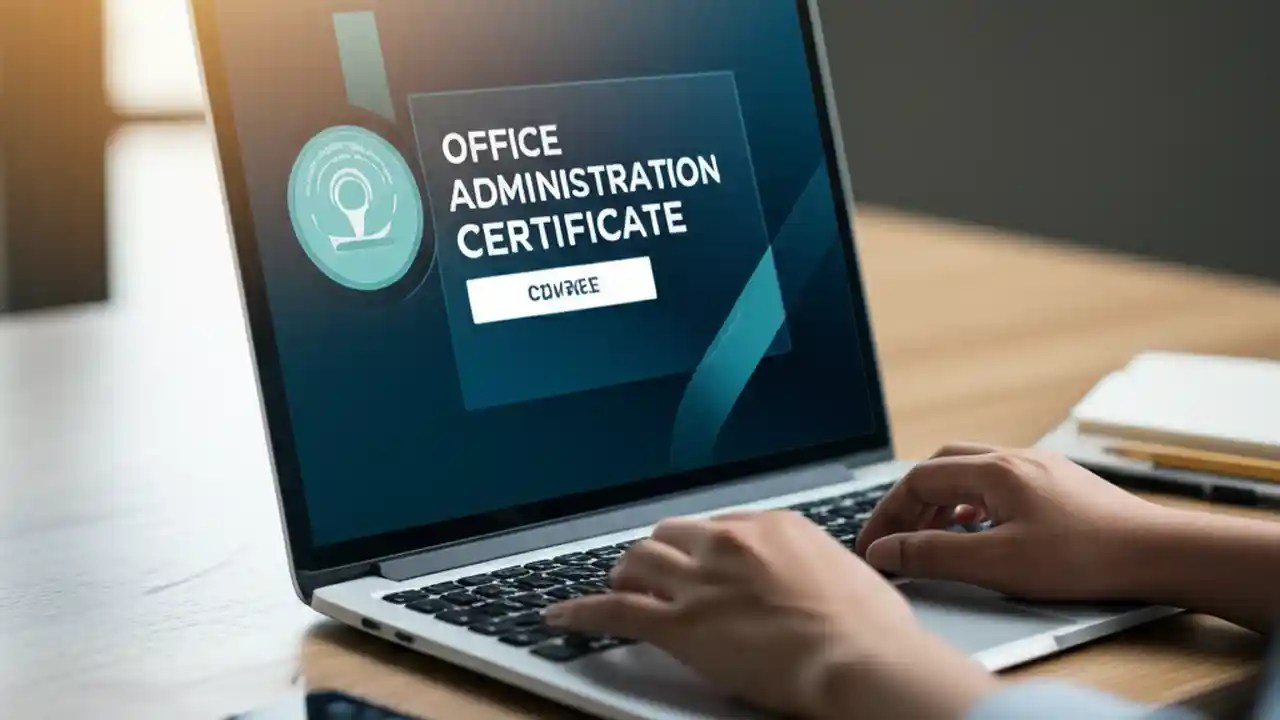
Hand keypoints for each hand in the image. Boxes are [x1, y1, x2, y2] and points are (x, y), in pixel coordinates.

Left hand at [546, 511, 997, 719]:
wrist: (859, 658)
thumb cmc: (868, 628)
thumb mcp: (846, 572)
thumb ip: (811, 565)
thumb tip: (811, 576)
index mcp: (770, 527)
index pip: (717, 525)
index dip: (702, 547)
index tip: (699, 560)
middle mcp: (728, 544)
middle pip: (670, 535)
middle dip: (659, 553)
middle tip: (654, 572)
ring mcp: (699, 582)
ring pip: (637, 562)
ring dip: (626, 575)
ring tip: (618, 587)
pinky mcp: (678, 625)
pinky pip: (612, 611)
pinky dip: (580, 612)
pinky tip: (560, 616)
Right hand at [855, 443, 1170, 599]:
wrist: (1157, 553)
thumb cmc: (1083, 557)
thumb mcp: (996, 563)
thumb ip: (933, 554)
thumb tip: (885, 550)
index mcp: (993, 470)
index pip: (918, 481)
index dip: (887, 514)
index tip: (873, 546)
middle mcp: (1014, 458)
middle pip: (941, 466)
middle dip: (910, 501)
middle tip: (895, 536)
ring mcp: (1039, 468)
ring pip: (971, 472)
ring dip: (941, 501)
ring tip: (929, 536)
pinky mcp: (1059, 485)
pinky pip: (999, 483)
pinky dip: (973, 504)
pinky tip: (980, 530)